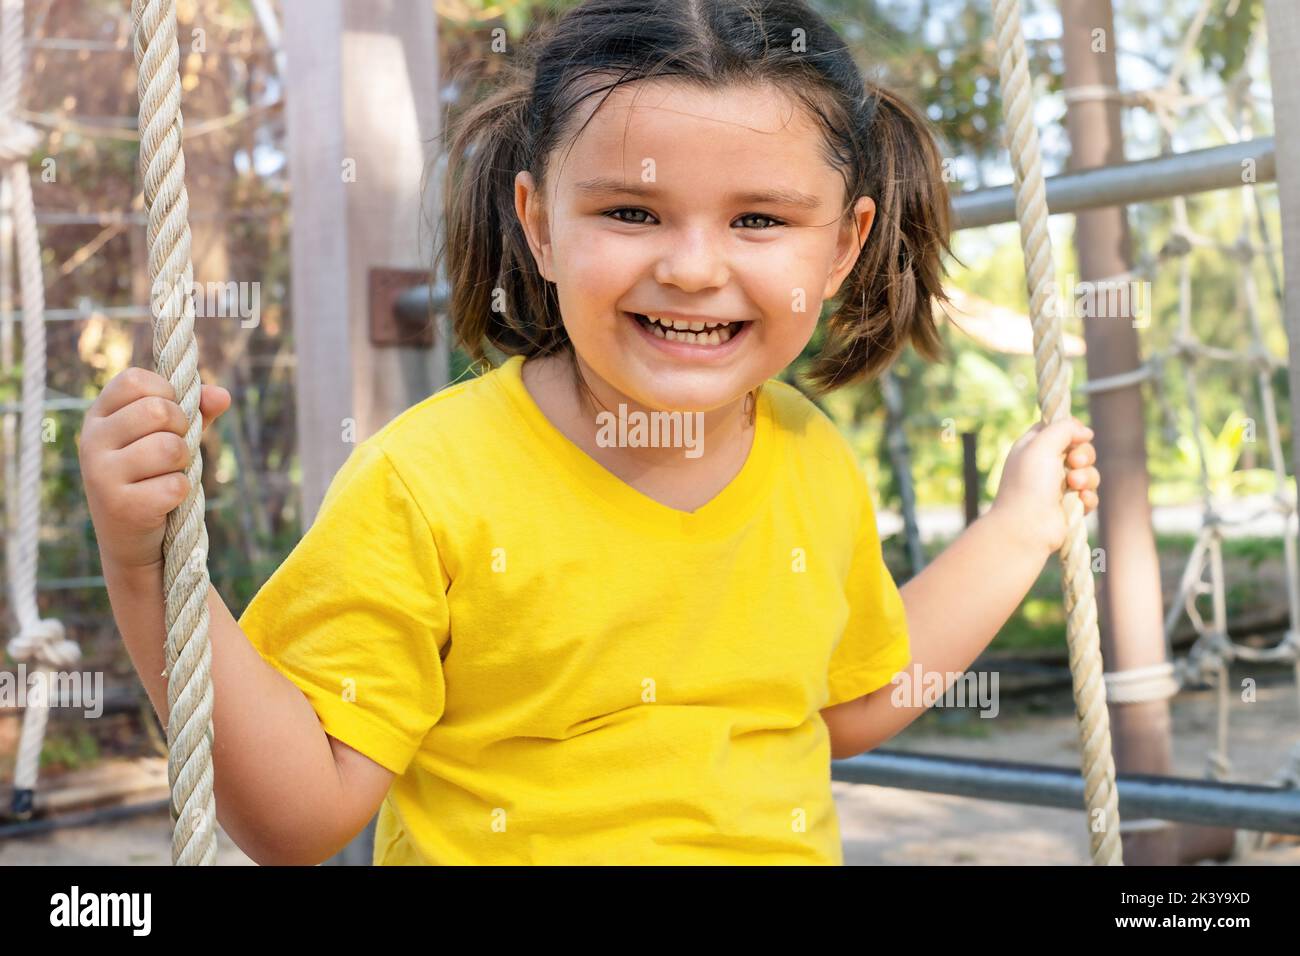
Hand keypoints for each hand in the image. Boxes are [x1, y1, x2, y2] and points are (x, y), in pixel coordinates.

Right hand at [79, 367, 230, 571]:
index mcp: (99, 416)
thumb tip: (222, 395)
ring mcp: (100, 474)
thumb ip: (197, 412)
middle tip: (173, 454)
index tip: (169, 418)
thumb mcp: (171, 437)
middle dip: (183, 431)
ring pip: (170, 447)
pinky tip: (163, 502)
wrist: (132, 540)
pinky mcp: (120, 506)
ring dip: (184, 464)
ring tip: (166, 477)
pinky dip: (182, 493)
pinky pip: (176, 485)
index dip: (167, 394)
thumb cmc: (153, 477)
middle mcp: (91, 440)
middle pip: (158, 411)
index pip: (135, 380)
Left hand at [989, 416, 1099, 554]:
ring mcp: (1058, 487)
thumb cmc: (1029, 484)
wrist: (1026, 528)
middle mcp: (1045, 466)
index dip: (1071, 430)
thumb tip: (1085, 431)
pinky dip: (1088, 497)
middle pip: (1079, 449)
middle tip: (1074, 463)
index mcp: (1033, 448)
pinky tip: (1080, 502)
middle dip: (1084, 455)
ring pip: (1089, 473)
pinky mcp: (1070, 506)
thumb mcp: (1041, 445)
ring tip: (1074, 486)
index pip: (1057, 429)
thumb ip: (1063, 429)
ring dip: (1087, 477)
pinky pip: (1090, 495)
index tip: (1077, 437)